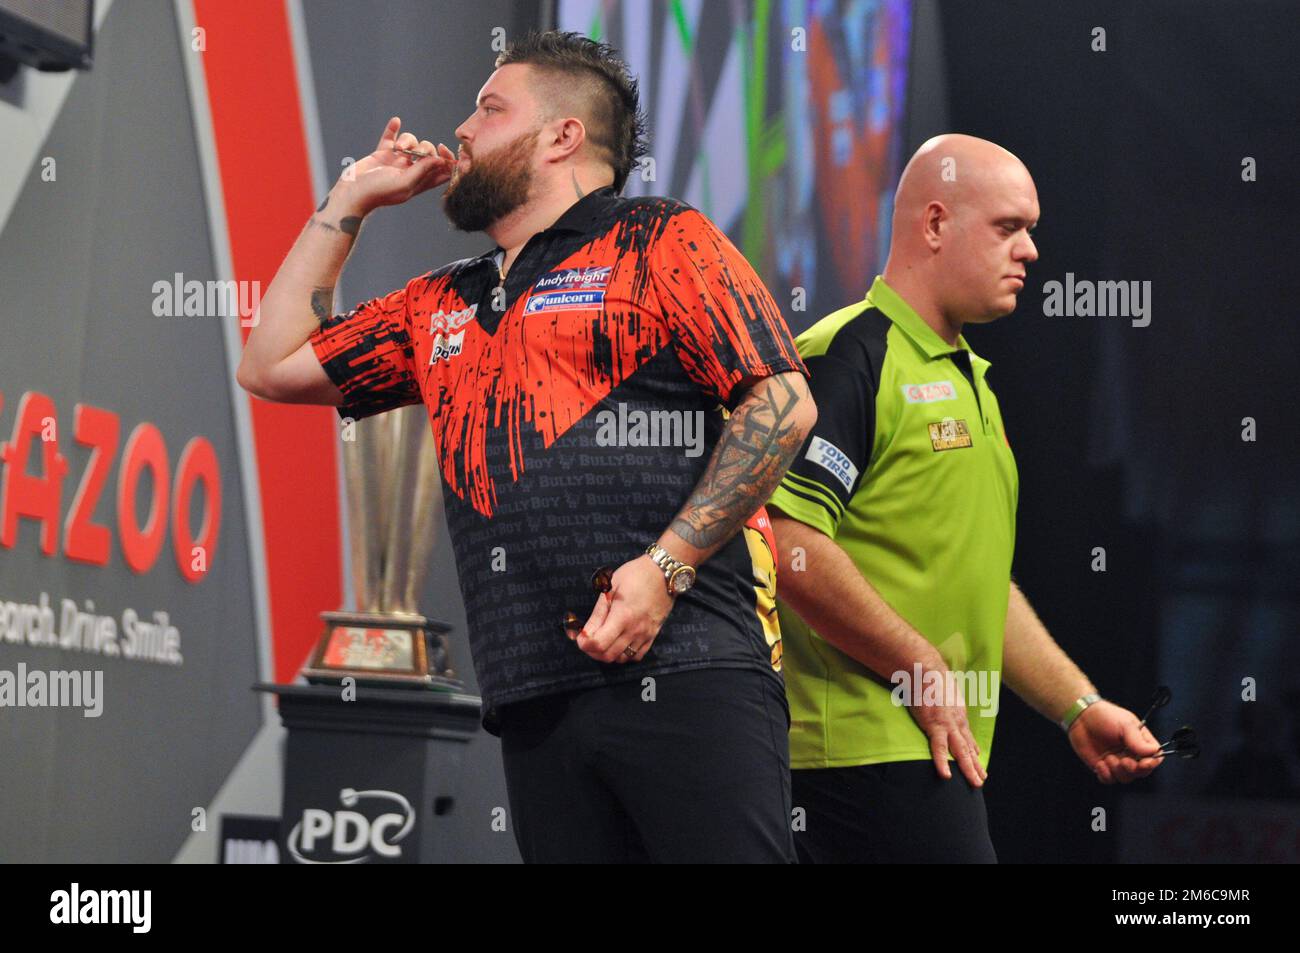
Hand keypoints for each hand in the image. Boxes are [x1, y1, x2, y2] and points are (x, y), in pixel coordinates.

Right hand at [333, 116, 456, 214]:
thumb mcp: (404, 183)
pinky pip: (391, 137)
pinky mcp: (382, 154)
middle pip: (428, 153)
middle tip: (414, 153)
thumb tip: (440, 160)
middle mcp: (411, 171)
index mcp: (420, 182)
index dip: (446, 160)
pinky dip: (393, 129)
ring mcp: (397, 162)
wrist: (353, 191)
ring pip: (411, 143)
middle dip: (424, 148)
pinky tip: (396, 121)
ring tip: (397, 148)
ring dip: (406, 141)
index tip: (441, 150)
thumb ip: (423, 170)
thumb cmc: (379, 191)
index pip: (442, 171)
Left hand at [574, 555, 673, 663]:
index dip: (584, 644)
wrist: (664, 573)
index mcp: (622, 616)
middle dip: (592, 651)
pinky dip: (625, 654)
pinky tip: (619, 643)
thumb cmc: (635, 575)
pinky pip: (637, 656)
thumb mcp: (611, 588)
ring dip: (608, 654)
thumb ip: (598, 614)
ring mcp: (645, 635)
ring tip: (603, 640)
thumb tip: (584, 632)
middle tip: (588, 639)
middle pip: (608, 655)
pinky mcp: (653, 635)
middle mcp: (634, 630)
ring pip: (622, 658)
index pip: (599, 643)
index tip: (580, 636)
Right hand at [903, 665, 986, 787]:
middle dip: (975, 765)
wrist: (926, 669)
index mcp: (958, 713)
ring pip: (961, 752)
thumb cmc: (931, 677)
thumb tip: (945, 699)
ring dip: (969, 768)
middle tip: (982, 780)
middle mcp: (957, 721)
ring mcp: (948, 725)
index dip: (973, 749)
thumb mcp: (944, 690)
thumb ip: (946, 699)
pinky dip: (942, 762)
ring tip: (976, 783)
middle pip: (968, 748)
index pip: (967, 736)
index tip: (977, 759)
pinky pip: (939, 748)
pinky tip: (946, 775)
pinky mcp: (935, 725)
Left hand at [1068, 699, 1162, 783]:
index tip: (1143, 763)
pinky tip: (1099, 763)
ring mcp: (1117, 762)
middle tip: (1124, 761)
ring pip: (1125, 778)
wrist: (1081, 717)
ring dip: (1117, 770)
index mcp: (1141, 742)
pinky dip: (1105, 775)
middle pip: (1142, 772)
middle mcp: (1131, 754)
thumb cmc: (1105, 716)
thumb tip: (1153, 752)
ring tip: (1107, 757)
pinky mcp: (1103, 767)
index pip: (1155, 757)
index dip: (1151, 763)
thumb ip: (1137, 740)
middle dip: (1133, 770)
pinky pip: (1109, 780)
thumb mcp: (1125, 724)